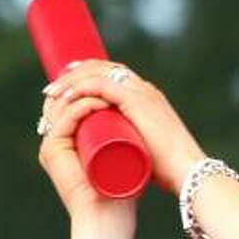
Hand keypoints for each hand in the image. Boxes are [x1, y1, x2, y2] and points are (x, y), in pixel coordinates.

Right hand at [36, 73, 141, 223]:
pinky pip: (63, 121)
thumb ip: (127, 146)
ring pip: (63, 105)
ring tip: (112, 91)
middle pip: (62, 98)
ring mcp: (50, 145)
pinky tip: (99, 103)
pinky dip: (80, 108)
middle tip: (110, 75)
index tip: (113, 77)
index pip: (70, 102)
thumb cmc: (119, 194)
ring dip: (86, 91)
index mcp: (66, 139)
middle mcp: (54, 139)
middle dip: (82, 79)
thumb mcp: (123, 160)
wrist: (108, 217)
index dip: (86, 84)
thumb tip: (143, 125)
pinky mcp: (51, 151)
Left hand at [42, 60, 208, 196]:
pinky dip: (81, 88)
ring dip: (71, 80)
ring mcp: (141, 92)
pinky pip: (101, 86)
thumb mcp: (146, 151)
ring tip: (51, 92)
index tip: (67, 86)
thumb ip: (133, 147)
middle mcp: (144, 89)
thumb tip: (119, 158)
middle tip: (53, 86)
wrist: (186, 171)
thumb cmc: (170, 170)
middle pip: (102, 67)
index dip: (87, 76)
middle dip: (75, 72)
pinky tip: (65, 98)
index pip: (113, 75)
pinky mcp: (137, 101)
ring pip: (97, 73)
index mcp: (147, 97)